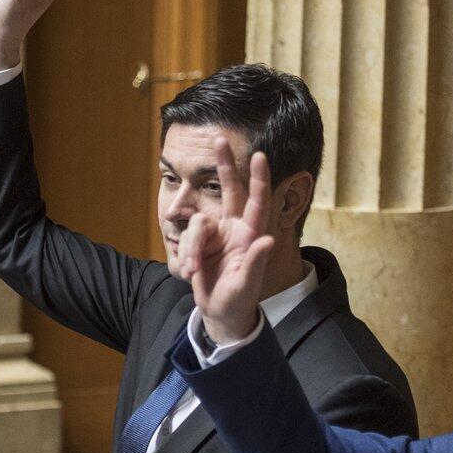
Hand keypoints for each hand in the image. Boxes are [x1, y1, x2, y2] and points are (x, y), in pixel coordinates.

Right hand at [173, 137, 275, 345]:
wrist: (219, 313)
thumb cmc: (239, 300)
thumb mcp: (246, 285)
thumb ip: (255, 261)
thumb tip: (267, 240)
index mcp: (251, 235)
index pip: (257, 201)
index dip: (258, 178)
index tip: (259, 154)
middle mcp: (234, 229)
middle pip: (230, 190)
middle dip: (223, 165)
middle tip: (218, 139)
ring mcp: (215, 234)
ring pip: (198, 222)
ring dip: (192, 246)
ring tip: (193, 271)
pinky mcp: (197, 242)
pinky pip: (186, 237)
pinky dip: (185, 255)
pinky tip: (190, 273)